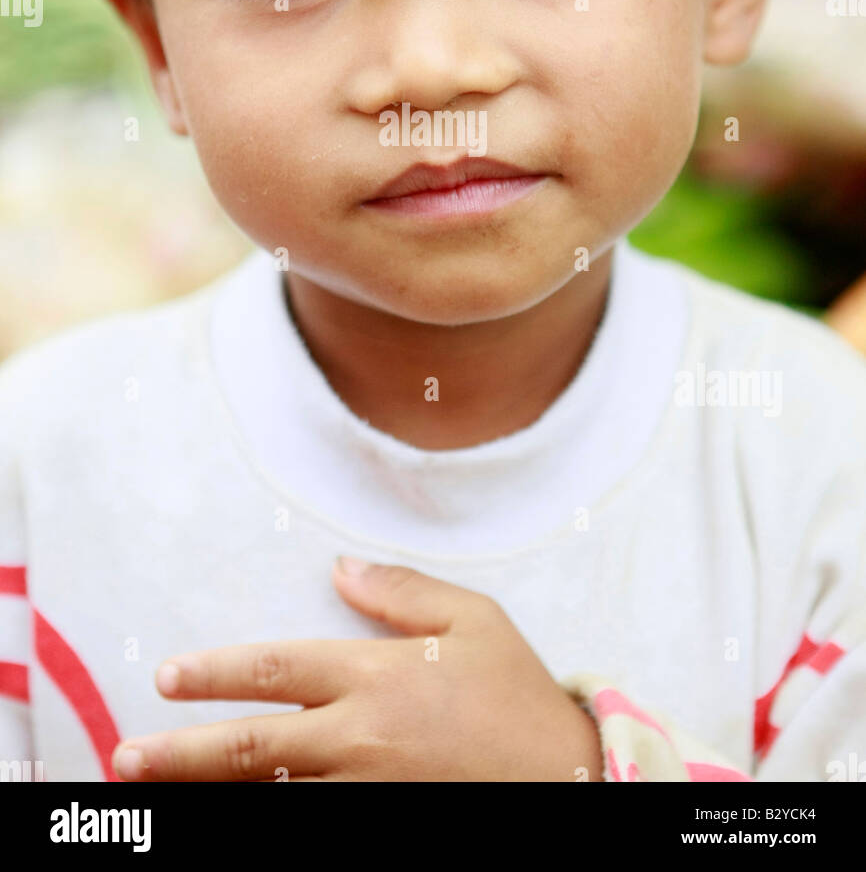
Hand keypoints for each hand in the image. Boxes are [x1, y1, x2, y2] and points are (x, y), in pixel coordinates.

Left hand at [111, 559, 602, 781]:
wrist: (571, 781)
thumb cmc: (520, 696)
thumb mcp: (474, 620)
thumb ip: (401, 590)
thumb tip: (341, 566)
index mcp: (377, 676)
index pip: (276, 669)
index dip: (215, 671)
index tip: (167, 677)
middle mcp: (360, 738)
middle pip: (253, 746)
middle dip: (183, 752)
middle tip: (129, 756)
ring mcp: (367, 791)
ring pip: (270, 795)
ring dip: (211, 794)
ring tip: (159, 794)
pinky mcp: (380, 824)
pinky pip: (310, 821)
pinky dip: (269, 816)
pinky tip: (240, 812)